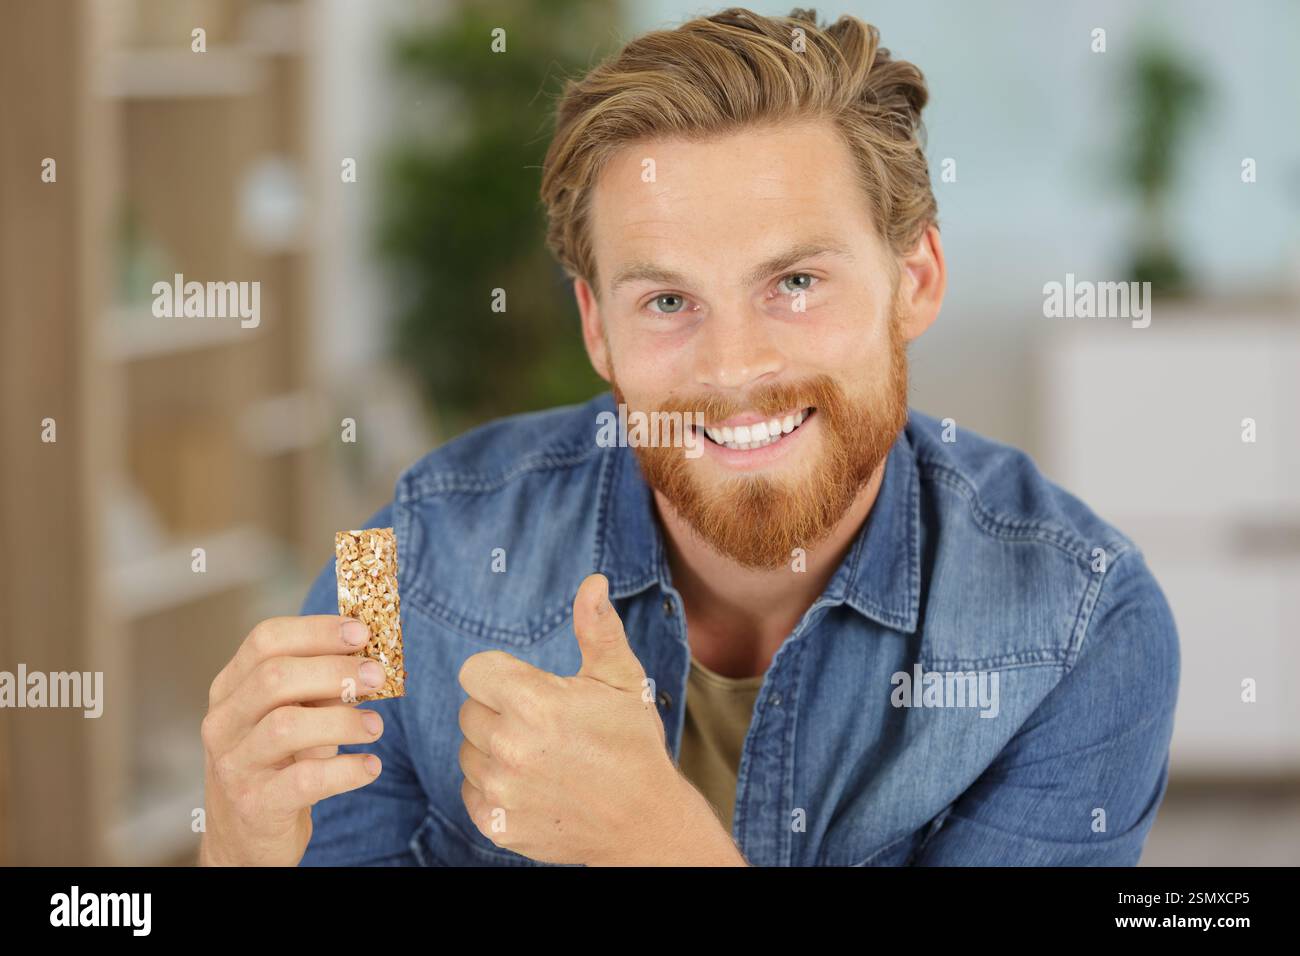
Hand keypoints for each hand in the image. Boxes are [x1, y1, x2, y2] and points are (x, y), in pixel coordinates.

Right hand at [199, 615, 387, 865]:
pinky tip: (370, 766)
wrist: (246, 839)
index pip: (266, 640)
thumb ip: (321, 687)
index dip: (317, 630)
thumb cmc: (279, 764)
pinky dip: (346, 770)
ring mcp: (234, 765)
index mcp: (231, 688)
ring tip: (376, 726)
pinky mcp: (255, 805)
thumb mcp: (295, 717)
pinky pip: (304, 780)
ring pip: (287, 726)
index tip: (361, 631)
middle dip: (334, 670)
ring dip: (343, 720)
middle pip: (274, 677)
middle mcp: (223, 722)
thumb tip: (370, 658)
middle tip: (378, 676)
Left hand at [456, 574, 745, 865]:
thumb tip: (593, 582)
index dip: (500, 675)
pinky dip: (493, 789)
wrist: (645, 822)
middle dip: (499, 711)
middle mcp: (509, 747)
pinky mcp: (498, 825)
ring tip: (540, 756)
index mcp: (534, 702)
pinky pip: (471, 792)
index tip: (528, 687)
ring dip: (493, 750)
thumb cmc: (633, 744)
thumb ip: (598, 628)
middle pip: (468, 710)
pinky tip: (531, 784)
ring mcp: (501, 791)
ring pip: (468, 752)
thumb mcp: (621, 680)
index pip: (473, 671)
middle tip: (543, 725)